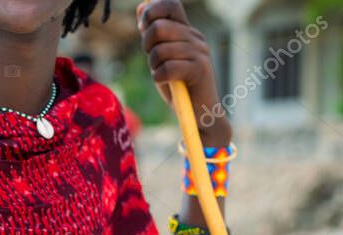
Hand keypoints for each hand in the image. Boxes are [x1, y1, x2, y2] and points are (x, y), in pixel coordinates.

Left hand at [136, 0, 231, 145]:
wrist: (200, 114)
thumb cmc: (178, 87)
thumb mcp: (161, 58)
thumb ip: (153, 35)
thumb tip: (142, 6)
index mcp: (186, 31)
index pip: (170, 4)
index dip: (151, 12)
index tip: (144, 29)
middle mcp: (195, 37)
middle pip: (158, 27)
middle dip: (147, 45)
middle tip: (153, 61)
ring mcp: (199, 52)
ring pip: (160, 50)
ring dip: (153, 66)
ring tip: (162, 75)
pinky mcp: (200, 70)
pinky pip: (167, 68)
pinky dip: (159, 78)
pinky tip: (166, 83)